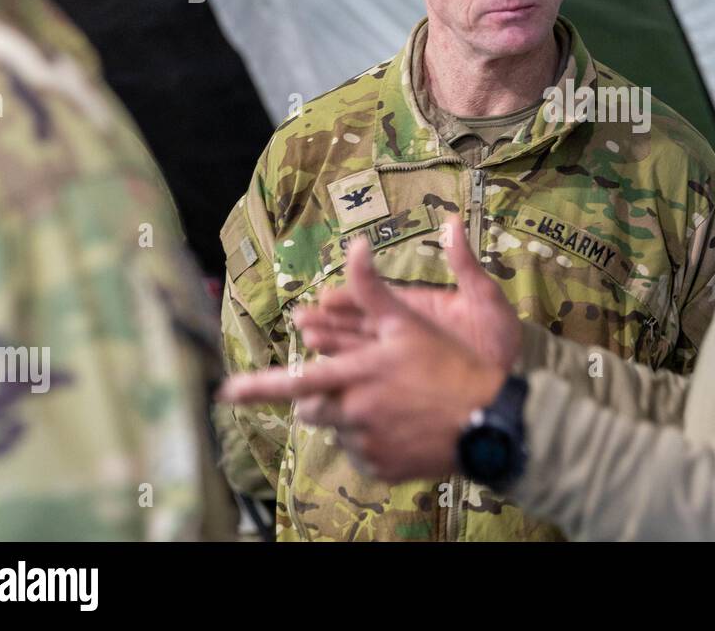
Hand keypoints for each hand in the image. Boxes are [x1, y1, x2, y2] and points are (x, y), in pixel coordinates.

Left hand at [219, 237, 506, 480]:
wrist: (488, 422)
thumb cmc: (450, 365)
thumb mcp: (411, 323)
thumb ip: (374, 288)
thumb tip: (357, 244)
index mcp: (356, 374)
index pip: (295, 381)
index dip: (257, 386)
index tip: (225, 392)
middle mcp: (354, 412)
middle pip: (312, 408)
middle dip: (321, 397)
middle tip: (355, 386)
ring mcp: (366, 445)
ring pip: (339, 431)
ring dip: (352, 418)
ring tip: (393, 405)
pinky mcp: (380, 470)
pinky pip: (361, 455)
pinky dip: (373, 442)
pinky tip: (402, 427)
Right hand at [294, 219, 521, 369]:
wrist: (511, 384)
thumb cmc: (501, 337)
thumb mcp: (485, 298)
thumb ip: (466, 263)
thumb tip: (453, 220)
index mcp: (417, 308)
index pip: (375, 300)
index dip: (349, 298)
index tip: (325, 297)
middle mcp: (403, 333)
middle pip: (359, 326)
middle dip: (330, 322)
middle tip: (302, 321)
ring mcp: (402, 361)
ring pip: (359, 353)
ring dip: (334, 348)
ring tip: (309, 342)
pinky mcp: (403, 387)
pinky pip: (371, 382)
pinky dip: (350, 379)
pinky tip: (329, 381)